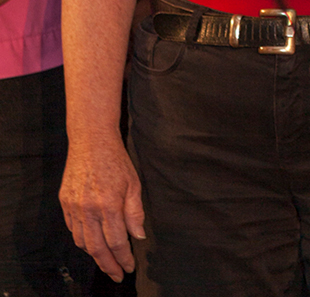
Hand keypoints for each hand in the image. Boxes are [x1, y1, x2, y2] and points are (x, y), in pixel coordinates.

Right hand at [59, 134, 143, 281]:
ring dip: (95, 255)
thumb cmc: (116, 160)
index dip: (123, 258)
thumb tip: (138, 236)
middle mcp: (88, 209)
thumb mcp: (133, 183)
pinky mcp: (64, 204)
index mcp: (108, 204)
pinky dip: (83, 241)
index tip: (129, 268)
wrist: (91, 141)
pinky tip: (92, 243)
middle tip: (117, 274)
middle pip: (97, 248)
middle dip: (108, 265)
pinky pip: (73, 230)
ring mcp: (74, 208)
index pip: (116, 241)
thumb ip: (135, 211)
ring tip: (107, 261)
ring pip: (82, 242)